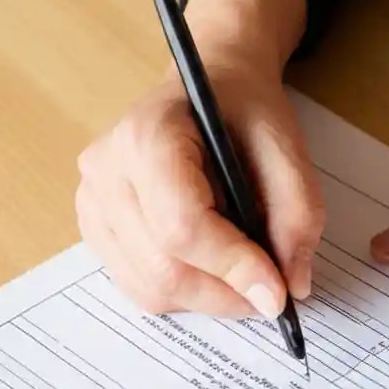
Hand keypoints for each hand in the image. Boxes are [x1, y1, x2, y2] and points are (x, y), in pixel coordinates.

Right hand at [75, 64, 323, 318]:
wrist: (205, 90)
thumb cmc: (242, 113)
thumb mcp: (287, 148)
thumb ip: (297, 215)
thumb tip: (291, 288)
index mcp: (148, 135)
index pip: (182, 225)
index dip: (232, 267)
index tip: (277, 293)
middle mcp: (105, 169)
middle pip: (162, 267)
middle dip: (224, 293)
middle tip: (269, 295)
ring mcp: (90, 200)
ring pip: (148, 287)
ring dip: (205, 298)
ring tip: (239, 274)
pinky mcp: (92, 225)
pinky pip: (136, 286)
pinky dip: (181, 292)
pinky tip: (207, 266)